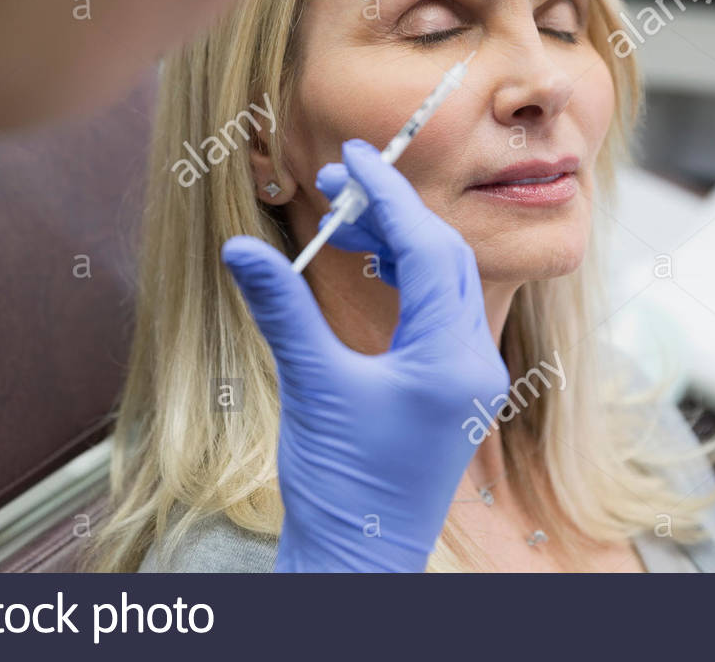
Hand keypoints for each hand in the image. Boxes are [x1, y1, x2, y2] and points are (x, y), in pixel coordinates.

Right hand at [221, 139, 509, 571]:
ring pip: (444, 285)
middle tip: (338, 183)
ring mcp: (469, 379)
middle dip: (393, 213)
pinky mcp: (454, 393)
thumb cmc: (339, 481)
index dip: (389, 194)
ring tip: (345, 220)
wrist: (358, 560)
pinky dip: (406, 281)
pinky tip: (370, 270)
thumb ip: (282, 308)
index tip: (354, 155)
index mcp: (451, 358)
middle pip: (445, 259)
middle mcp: (474, 363)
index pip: (428, 249)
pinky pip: (439, 315)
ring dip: (399, 245)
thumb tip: (239, 246)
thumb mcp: (310, 384)